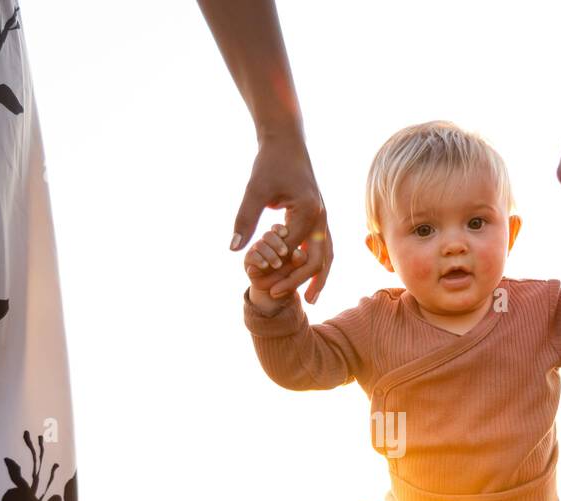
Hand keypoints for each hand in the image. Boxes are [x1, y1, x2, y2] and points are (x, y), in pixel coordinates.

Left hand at [230, 134, 332, 303]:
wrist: (286, 141)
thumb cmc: (270, 162)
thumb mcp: (254, 189)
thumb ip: (245, 219)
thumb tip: (233, 248)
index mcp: (307, 211)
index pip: (293, 250)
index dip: (276, 268)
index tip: (258, 281)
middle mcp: (321, 216)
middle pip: (317, 259)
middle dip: (298, 280)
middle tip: (278, 296)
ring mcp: (323, 217)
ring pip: (326, 255)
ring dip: (318, 278)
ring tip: (311, 299)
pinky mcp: (319, 216)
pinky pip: (323, 246)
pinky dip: (318, 263)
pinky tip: (309, 275)